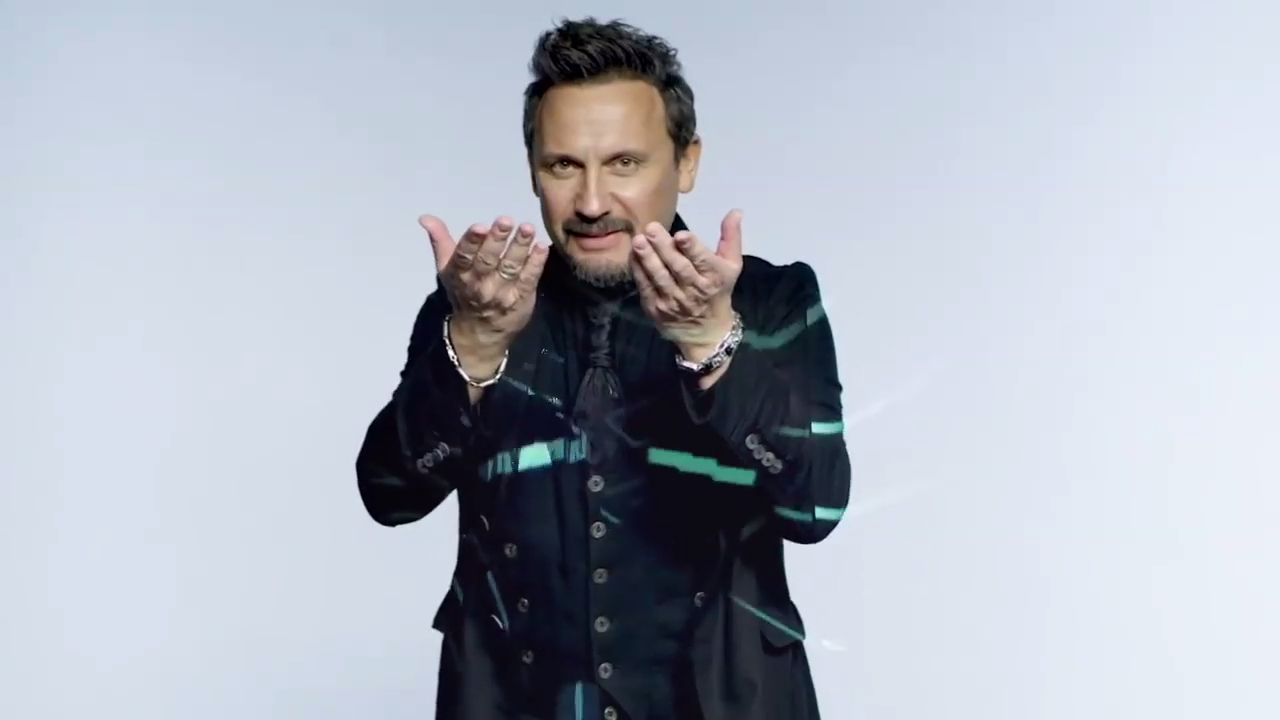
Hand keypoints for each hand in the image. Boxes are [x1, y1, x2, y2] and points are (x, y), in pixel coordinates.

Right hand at [420, 214, 547, 350]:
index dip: (471, 242)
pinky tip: (541, 247)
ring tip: (528, 228)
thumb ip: (440, 240)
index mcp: (460, 275)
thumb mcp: (447, 268)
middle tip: (506, 220)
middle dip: (497, 240)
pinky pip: (529, 279)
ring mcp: (502, 293)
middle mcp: (480, 284)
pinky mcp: (521, 298)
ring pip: (511, 268)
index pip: (464, 257)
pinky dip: (536, 263)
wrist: (480, 332)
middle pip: (488, 260)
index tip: (480, 226)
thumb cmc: (464, 291)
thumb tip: (425, 217)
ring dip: (520, 247)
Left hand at [631, 209, 743, 353]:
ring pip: (659, 278)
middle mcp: (695, 290)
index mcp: (715, 277)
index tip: (680, 235)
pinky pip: (645, 288)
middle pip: (678, 267)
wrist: (706, 332)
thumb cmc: (718, 290)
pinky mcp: (656, 309)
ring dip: (648, 259)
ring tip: (638, 241)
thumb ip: (731, 237)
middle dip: (664, 248)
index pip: (703, 260)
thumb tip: (735, 211)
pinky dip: (638, 271)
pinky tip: (633, 255)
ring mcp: (674, 301)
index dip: (692, 248)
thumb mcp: (731, 265)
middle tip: (651, 228)